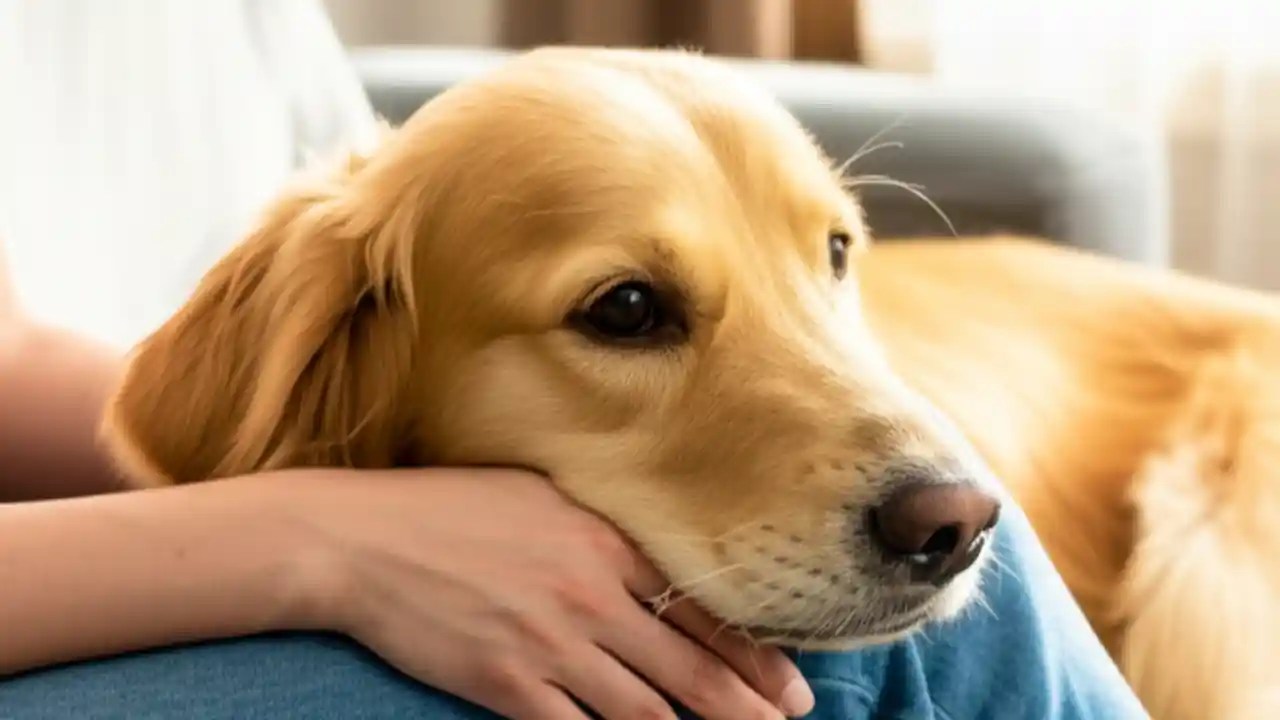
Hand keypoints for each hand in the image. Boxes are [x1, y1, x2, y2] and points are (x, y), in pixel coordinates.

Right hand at [292, 468, 814, 719]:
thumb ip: (600, 532)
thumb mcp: (539, 497)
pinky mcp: (507, 685)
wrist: (362, 539)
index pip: (699, 608)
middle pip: (689, 667)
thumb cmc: (450, 509)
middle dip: (746, 706)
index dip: (752, 653)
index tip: (789, 683)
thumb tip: (650, 566)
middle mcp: (589, 595)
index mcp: (603, 542)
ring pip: (646, 710)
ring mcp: (550, 644)